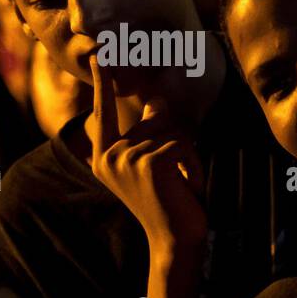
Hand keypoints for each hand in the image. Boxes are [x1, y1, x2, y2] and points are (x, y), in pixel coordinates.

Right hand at [89, 56, 206, 250]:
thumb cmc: (168, 203)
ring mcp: (126, 157)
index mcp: (103, 157)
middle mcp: (108, 155)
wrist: (174, 240)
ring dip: (190, 157)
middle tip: (181, 177)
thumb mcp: (152, 166)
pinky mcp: (149, 162)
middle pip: (155, 119)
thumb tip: (156, 99)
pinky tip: (190, 187)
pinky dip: (195, 165)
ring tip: (184, 185)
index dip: (103, 83)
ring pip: (173, 132)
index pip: (103, 113)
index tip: (101, 56)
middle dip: (179, 142)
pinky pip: (184, 145)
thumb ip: (148, 135)